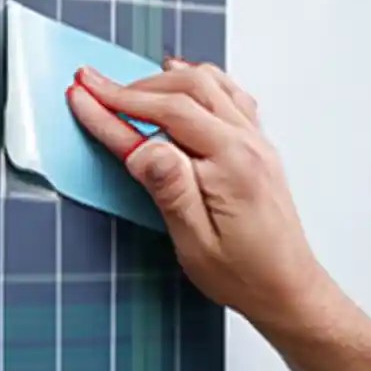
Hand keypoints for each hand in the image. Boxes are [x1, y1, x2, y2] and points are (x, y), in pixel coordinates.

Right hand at [67, 59, 336, 330]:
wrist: (288, 289)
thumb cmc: (243, 275)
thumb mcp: (195, 244)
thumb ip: (170, 190)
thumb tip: (143, 148)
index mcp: (230, 165)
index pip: (163, 118)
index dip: (114, 105)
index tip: (82, 94)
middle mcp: (247, 144)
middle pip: (184, 90)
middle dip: (131, 86)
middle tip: (92, 85)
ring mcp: (256, 141)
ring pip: (207, 84)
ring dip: (161, 81)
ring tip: (125, 87)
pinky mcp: (256, 146)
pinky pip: (227, 94)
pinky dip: (195, 82)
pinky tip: (179, 82)